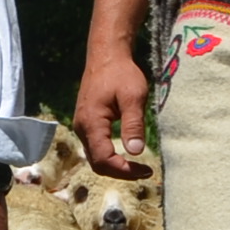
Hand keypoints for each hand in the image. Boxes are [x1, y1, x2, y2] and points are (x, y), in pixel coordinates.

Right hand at [76, 49, 153, 179]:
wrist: (105, 57)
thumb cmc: (121, 74)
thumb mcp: (133, 97)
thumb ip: (133, 124)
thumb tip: (136, 152)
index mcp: (92, 123)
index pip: (103, 159)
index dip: (124, 170)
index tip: (147, 170)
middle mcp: (82, 128)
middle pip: (97, 163)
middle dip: (120, 172)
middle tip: (144, 171)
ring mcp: (82, 126)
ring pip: (95, 157)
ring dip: (115, 165)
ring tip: (138, 166)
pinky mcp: (86, 124)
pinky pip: (95, 148)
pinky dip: (110, 156)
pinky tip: (126, 153)